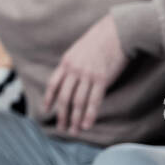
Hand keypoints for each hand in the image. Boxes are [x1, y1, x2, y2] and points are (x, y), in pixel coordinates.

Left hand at [43, 14, 128, 134]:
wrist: (117, 32)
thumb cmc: (101, 39)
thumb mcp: (80, 49)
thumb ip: (74, 63)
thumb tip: (71, 75)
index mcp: (66, 62)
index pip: (54, 84)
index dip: (49, 98)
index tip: (47, 109)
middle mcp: (74, 70)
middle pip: (64, 97)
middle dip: (62, 115)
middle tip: (61, 128)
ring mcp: (87, 75)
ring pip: (77, 102)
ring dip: (75, 119)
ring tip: (73, 131)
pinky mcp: (102, 80)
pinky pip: (93, 101)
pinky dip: (89, 115)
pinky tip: (86, 125)